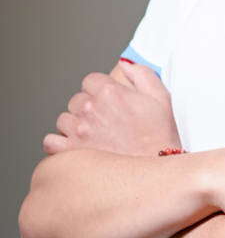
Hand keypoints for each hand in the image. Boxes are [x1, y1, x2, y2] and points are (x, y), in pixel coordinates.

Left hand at [42, 61, 181, 156]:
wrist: (157, 172)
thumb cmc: (160, 137)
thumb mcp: (161, 97)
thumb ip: (142, 74)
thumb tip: (125, 65)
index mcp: (110, 93)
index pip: (90, 80)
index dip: (101, 90)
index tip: (109, 101)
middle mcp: (90, 109)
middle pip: (76, 99)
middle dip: (88, 108)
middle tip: (105, 121)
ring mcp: (78, 131)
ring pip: (64, 119)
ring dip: (75, 125)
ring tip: (93, 136)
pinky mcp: (70, 152)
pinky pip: (51, 141)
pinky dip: (59, 143)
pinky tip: (75, 146)